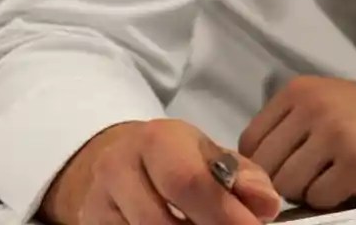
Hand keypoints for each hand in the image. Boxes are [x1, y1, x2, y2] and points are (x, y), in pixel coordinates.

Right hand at [41, 119, 282, 224]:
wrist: (122, 161)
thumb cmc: (181, 160)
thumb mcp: (216, 158)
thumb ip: (246, 179)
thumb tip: (267, 206)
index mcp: (157, 139)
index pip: (188, 183)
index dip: (224, 214)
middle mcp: (117, 166)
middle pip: (161, 222)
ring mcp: (96, 201)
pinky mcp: (88, 224)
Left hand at [239, 73, 355, 209]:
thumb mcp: (339, 109)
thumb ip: (296, 132)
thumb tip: (251, 175)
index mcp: (304, 91)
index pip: (249, 144)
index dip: (266, 168)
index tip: (292, 173)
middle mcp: (314, 107)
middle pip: (263, 170)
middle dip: (288, 184)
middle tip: (326, 178)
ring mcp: (335, 134)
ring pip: (289, 189)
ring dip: (316, 193)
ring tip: (350, 174)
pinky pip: (323, 201)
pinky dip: (342, 201)